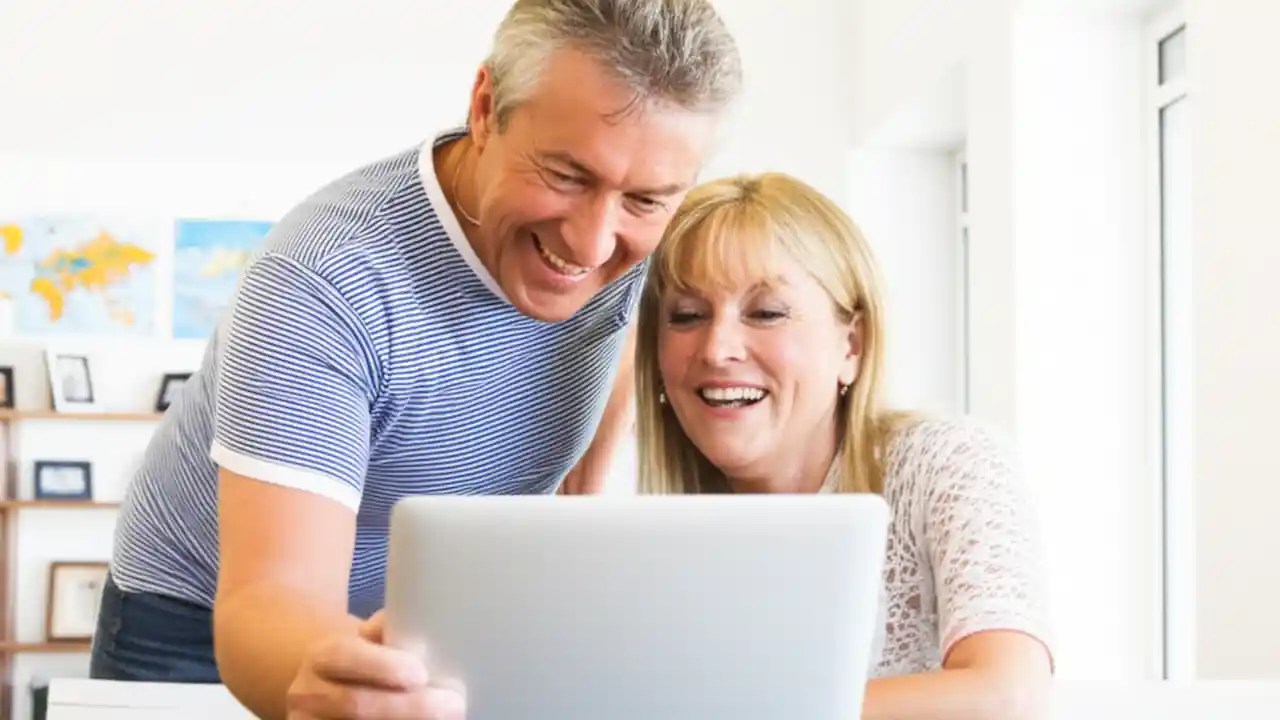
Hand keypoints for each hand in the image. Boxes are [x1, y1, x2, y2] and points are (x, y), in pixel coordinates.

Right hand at [286, 610, 465, 718]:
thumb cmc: (365, 660)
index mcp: (322, 657)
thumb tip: (419, 634)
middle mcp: (309, 694)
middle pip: (357, 704)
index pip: (344, 656)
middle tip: (453, 705)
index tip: (421, 674)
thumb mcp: (368, 639)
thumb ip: (390, 630)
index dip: (382, 665)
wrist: (329, 689)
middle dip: (410, 707)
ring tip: (447, 719)